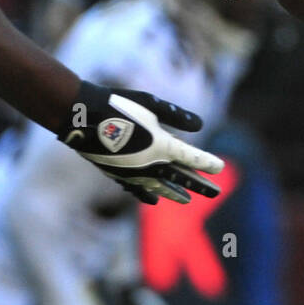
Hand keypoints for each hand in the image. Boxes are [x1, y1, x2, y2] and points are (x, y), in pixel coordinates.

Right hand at [59, 81, 223, 203]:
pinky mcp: (118, 175)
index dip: (207, 162)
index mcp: (162, 145)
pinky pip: (137, 189)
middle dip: (199, 185)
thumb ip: (176, 115)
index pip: (191, 157)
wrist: (83, 117)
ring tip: (187, 201)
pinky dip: (147, 195)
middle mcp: (151, 164)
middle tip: (215, 193)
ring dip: (175, 194)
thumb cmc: (119, 104)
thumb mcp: (151, 103)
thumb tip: (200, 125)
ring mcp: (134, 173)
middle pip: (180, 177)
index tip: (220, 168)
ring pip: (159, 187)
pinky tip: (153, 200)